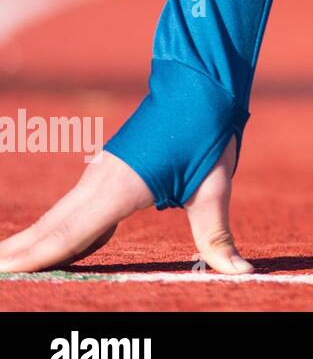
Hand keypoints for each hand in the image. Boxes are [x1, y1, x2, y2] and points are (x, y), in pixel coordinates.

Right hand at [0, 136, 252, 273]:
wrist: (199, 85)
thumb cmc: (206, 133)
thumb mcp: (215, 188)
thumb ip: (217, 236)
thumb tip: (242, 273)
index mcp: (120, 188)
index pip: (69, 233)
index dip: (35, 257)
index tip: (4, 270)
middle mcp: (101, 181)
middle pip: (52, 227)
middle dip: (19, 252)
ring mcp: (101, 174)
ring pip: (60, 217)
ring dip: (34, 242)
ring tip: (9, 264)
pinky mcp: (110, 173)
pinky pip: (77, 210)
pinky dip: (60, 232)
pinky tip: (58, 253)